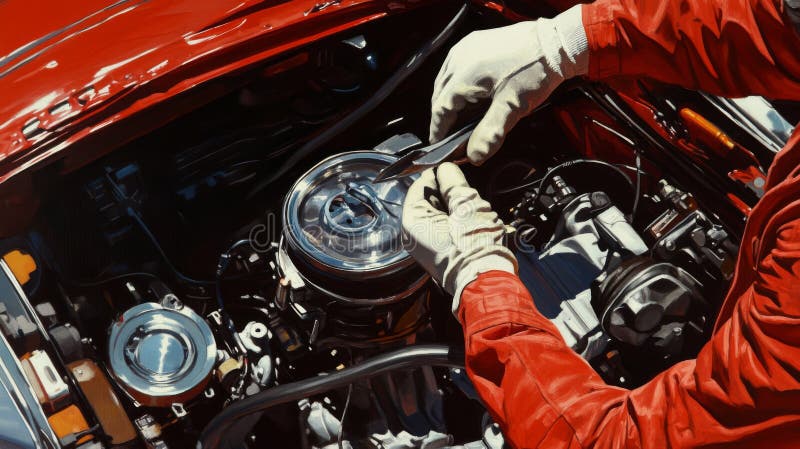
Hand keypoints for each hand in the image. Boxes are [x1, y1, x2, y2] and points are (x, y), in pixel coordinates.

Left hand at [401, 163, 516, 313]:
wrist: (489, 281)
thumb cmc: (475, 248)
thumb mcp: (466, 205)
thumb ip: (453, 183)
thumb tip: (447, 169)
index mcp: (413, 221)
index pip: (420, 186)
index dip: (438, 174)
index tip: (454, 168)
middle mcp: (416, 234)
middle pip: (431, 199)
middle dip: (452, 193)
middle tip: (469, 195)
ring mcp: (430, 245)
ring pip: (445, 212)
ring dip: (461, 208)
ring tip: (475, 213)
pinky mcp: (444, 252)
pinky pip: (452, 227)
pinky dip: (464, 222)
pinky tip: (476, 224)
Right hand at [430, 5, 587, 164]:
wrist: (554, 42)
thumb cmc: (535, 70)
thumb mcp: (512, 106)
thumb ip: (490, 133)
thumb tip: (475, 157)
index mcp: (463, 75)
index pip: (440, 110)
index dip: (438, 132)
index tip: (440, 147)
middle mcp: (458, 59)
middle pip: (440, 97)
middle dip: (444, 118)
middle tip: (454, 137)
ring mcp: (464, 49)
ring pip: (446, 82)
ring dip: (451, 101)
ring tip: (463, 118)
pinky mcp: (474, 43)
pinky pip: (456, 69)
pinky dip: (459, 85)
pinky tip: (472, 95)